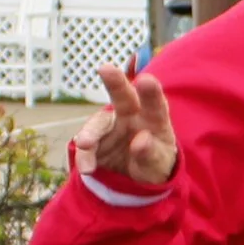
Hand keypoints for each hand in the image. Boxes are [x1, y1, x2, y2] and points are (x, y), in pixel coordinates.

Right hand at [76, 61, 177, 188]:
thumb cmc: (155, 162)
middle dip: (115, 82)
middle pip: (123, 96)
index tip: (146, 80)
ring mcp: (111, 126)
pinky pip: (86, 146)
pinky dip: (84, 156)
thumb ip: (152, 154)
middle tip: (106, 69)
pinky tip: (87, 167)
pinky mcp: (95, 141)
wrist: (139, 175)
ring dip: (90, 133)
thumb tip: (140, 140)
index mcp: (154, 119)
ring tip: (85, 145)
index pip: (155, 104)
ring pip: (98, 123)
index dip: (150, 92)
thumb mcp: (159, 164)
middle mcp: (131, 115)